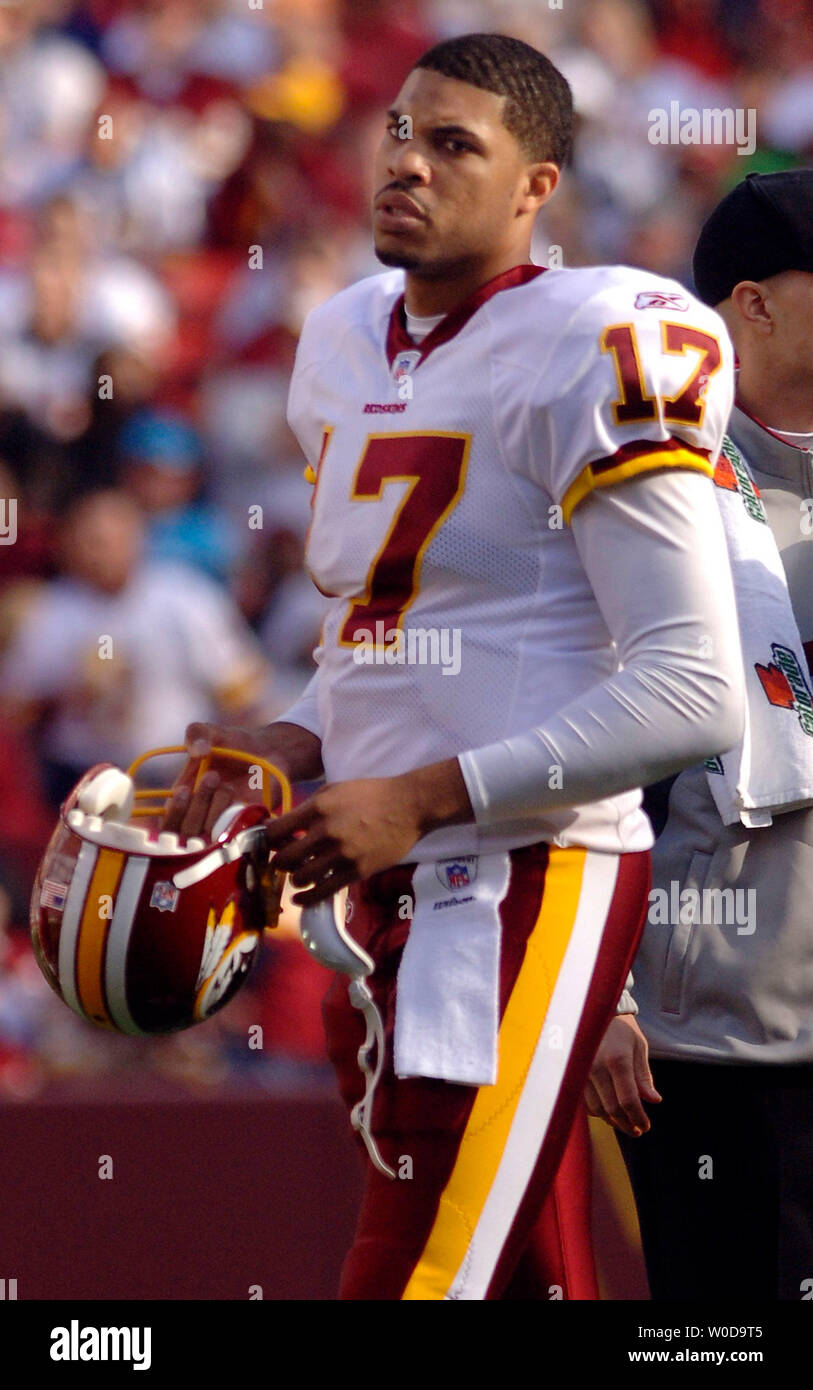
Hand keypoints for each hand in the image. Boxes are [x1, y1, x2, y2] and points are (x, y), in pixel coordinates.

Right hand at [163, 723, 290, 838]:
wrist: (270, 750)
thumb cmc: (235, 742)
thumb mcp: (212, 732)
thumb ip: (197, 734)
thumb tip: (197, 751)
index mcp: (184, 798)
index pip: (167, 824)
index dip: (173, 813)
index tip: (184, 790)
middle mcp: (201, 815)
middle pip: (187, 830)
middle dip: (199, 802)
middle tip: (213, 777)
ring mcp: (224, 823)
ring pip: (210, 833)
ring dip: (218, 807)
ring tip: (230, 786)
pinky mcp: (246, 826)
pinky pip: (237, 836)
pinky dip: (237, 818)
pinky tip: (243, 799)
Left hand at [265, 759, 472, 904]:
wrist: (408, 807)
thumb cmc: (370, 794)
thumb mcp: (334, 790)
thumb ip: (308, 808)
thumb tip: (282, 823)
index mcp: (318, 808)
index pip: (277, 831)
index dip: (268, 840)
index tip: (268, 844)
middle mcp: (326, 832)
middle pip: (285, 858)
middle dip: (278, 862)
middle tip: (282, 862)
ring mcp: (341, 854)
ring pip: (302, 877)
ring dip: (295, 878)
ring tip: (298, 875)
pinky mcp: (356, 872)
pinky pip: (324, 891)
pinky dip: (306, 898)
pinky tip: (299, 899)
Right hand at [584, 1014, 661, 1137]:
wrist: (594, 1010)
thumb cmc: (620, 1028)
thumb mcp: (639, 1047)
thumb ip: (644, 1076)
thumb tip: (653, 1100)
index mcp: (617, 1060)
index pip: (628, 1100)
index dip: (638, 1118)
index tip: (646, 1126)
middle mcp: (596, 1067)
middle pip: (612, 1109)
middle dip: (626, 1124)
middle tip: (637, 1130)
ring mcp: (581, 1071)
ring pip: (596, 1109)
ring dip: (612, 1121)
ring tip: (624, 1123)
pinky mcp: (572, 1074)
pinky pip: (584, 1101)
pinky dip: (597, 1111)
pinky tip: (608, 1112)